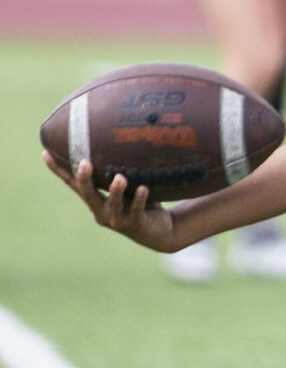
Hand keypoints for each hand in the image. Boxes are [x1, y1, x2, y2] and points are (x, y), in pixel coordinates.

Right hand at [44, 154, 175, 251]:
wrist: (158, 231)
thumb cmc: (139, 203)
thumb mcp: (127, 185)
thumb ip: (120, 169)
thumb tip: (120, 136)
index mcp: (95, 200)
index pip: (72, 183)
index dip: (58, 170)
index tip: (45, 153)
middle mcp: (101, 211)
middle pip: (88, 194)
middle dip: (84, 179)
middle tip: (84, 163)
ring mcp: (117, 219)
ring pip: (114, 204)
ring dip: (116, 191)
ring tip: (120, 178)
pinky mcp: (135, 223)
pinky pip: (137, 209)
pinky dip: (140, 198)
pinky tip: (144, 189)